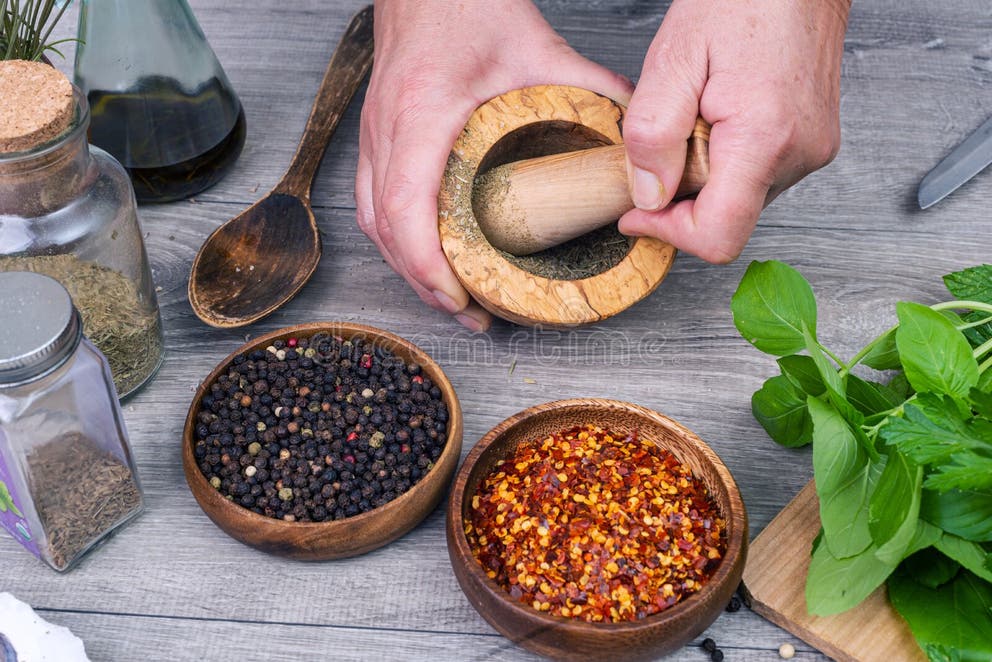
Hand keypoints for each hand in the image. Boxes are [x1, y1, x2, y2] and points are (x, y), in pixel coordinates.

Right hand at [357, 0, 631, 329]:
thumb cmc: (465, 5)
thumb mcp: (539, 48)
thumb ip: (591, 91)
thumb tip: (630, 139)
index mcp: (423, 113)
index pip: (406, 207)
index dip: (427, 265)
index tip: (458, 298)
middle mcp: (386, 129)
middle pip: (384, 230)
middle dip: (423, 282)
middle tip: (469, 313)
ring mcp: (372, 134)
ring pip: (371, 221)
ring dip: (406, 266)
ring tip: (450, 296)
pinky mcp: (373, 135)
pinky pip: (369, 202)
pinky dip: (395, 239)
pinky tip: (424, 254)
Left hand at [619, 0, 850, 262]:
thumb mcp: (674, 60)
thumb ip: (652, 134)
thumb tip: (647, 196)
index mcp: (765, 139)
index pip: (717, 236)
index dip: (667, 233)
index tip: (636, 213)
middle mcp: (799, 153)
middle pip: (726, 219)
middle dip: (681, 194)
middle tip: (664, 142)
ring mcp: (811, 149)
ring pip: (740, 198)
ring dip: (703, 174)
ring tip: (697, 116)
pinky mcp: (813, 141)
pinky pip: (758, 174)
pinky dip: (727, 159)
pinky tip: (719, 115)